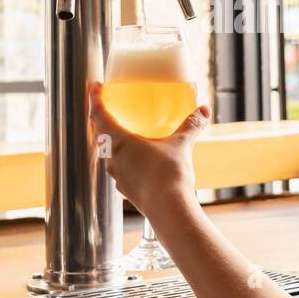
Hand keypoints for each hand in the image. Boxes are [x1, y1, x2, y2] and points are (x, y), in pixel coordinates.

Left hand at [88, 80, 211, 220]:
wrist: (169, 210)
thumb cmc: (169, 175)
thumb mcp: (181, 145)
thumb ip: (191, 126)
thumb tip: (203, 110)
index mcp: (118, 142)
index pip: (98, 114)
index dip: (95, 98)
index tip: (96, 87)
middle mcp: (112, 159)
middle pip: (100, 134)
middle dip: (103, 119)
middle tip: (111, 108)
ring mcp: (117, 176)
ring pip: (109, 153)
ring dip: (114, 141)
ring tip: (128, 133)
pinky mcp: (126, 189)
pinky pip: (121, 168)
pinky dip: (127, 159)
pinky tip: (142, 159)